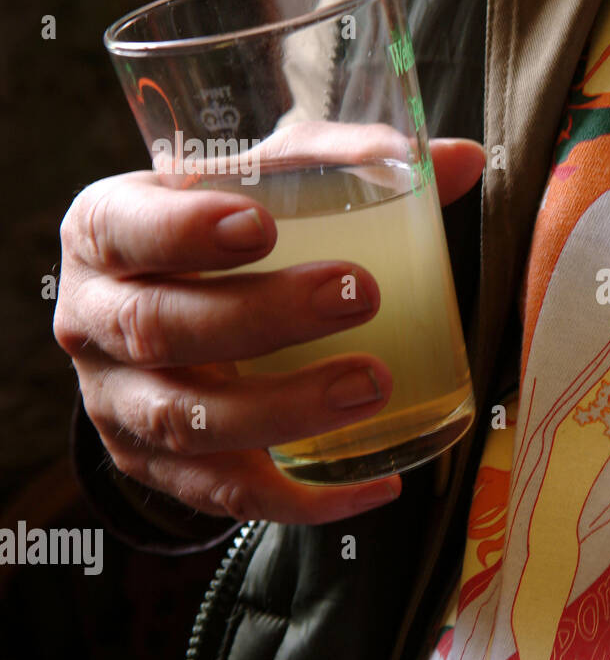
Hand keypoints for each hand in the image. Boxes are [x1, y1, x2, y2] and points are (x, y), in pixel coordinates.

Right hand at [53, 134, 484, 524]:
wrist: (154, 312)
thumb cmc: (214, 237)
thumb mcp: (254, 185)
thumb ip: (342, 164)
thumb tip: (465, 160)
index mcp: (105, 234)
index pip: (124, 230)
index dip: (184, 231)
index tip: (262, 226)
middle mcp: (94, 321)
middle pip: (160, 328)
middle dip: (263, 317)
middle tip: (360, 294)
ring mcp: (120, 404)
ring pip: (186, 423)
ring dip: (284, 409)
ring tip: (373, 385)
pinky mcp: (157, 468)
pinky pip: (225, 497)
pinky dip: (302, 500)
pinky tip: (375, 485)